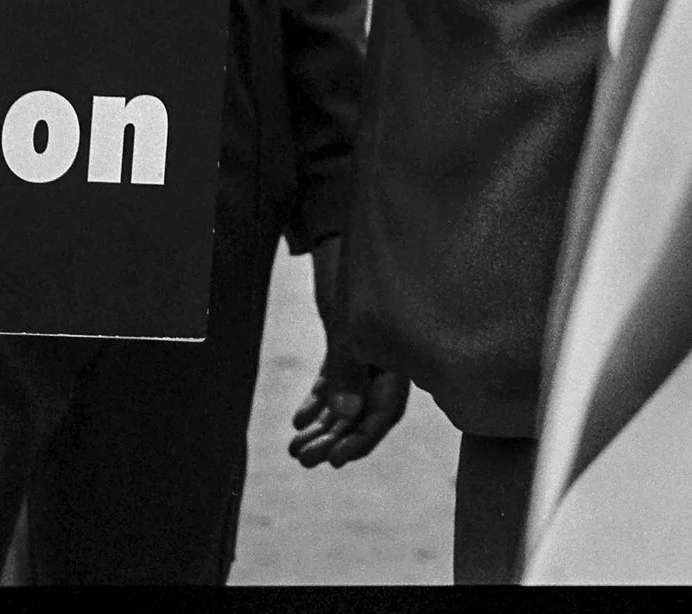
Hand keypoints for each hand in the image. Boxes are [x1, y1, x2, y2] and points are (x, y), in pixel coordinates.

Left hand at [289, 236, 409, 467]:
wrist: (342, 230)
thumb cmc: (353, 271)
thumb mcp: (347, 320)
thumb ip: (348, 368)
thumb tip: (344, 414)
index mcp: (396, 354)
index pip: (385, 412)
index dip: (361, 439)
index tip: (334, 461)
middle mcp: (385, 357)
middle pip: (362, 412)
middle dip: (333, 439)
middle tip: (303, 457)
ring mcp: (366, 348)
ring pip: (346, 399)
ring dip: (322, 426)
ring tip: (295, 447)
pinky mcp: (348, 338)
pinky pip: (335, 380)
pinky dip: (318, 399)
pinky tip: (299, 419)